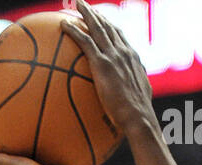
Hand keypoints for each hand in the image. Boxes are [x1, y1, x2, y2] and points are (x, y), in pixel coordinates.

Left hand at [62, 1, 154, 137]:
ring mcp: (113, 55)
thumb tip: (125, 102)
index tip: (102, 19)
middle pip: (108, 26)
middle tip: (85, 6)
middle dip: (96, 14)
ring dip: (86, 14)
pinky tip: (63, 25)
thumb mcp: (136, 101)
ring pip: (97, 27)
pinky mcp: (102, 63)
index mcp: (132, 59)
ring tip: (76, 5)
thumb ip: (129, 94)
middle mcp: (124, 52)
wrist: (138, 116)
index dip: (110, 26)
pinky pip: (85, 42)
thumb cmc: (136, 116)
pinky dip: (74, 30)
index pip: (120, 37)